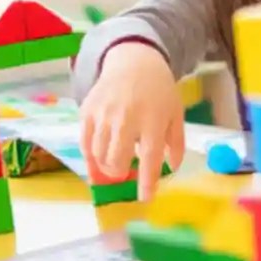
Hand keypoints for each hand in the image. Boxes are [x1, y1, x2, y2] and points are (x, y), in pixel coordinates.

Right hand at [79, 41, 184, 199]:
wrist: (134, 62)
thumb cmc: (158, 91)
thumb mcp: (175, 114)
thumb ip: (175, 143)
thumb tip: (171, 168)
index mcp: (152, 120)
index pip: (149, 158)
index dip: (146, 182)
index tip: (145, 198)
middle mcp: (126, 118)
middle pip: (117, 160)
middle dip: (120, 174)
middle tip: (126, 173)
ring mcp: (104, 114)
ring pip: (98, 155)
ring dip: (106, 167)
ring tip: (114, 164)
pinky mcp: (88, 111)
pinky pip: (85, 143)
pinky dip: (90, 157)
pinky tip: (98, 159)